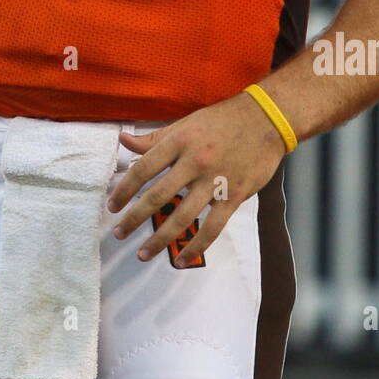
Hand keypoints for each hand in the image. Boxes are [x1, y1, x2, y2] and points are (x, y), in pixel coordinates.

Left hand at [107, 92, 286, 266]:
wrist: (266, 119)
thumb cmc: (222, 120)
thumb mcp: (185, 123)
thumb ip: (154, 138)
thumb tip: (124, 140)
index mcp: (179, 141)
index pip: (143, 169)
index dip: (124, 189)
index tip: (112, 205)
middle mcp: (194, 161)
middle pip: (158, 196)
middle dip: (134, 218)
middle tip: (119, 233)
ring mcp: (216, 181)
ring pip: (182, 216)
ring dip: (160, 239)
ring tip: (143, 254)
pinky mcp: (235, 196)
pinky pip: (212, 227)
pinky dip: (196, 246)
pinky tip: (181, 259)